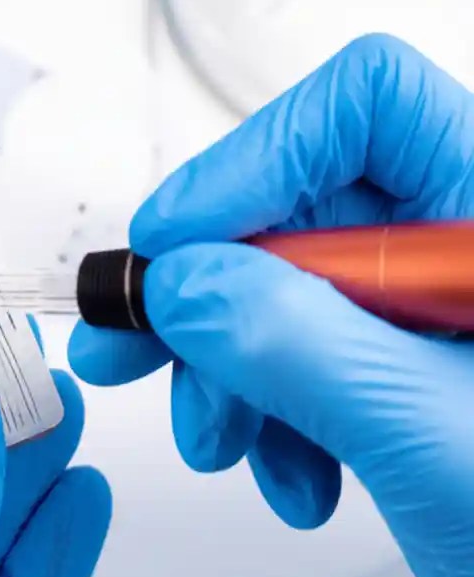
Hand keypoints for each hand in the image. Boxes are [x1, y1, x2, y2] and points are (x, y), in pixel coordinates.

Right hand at [69, 34, 473, 576]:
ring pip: (286, 283)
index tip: (175, 242)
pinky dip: (266, 408)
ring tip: (219, 435)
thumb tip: (182, 281)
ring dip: (227, 362)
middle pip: (305, 200)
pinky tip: (285, 468)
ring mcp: (440, 310)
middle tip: (135, 335)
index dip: (256, 158)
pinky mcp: (409, 364)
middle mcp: (467, 249)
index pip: (368, 108)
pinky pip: (303, 350)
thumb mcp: (431, 438)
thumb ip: (298, 345)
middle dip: (209, 285)